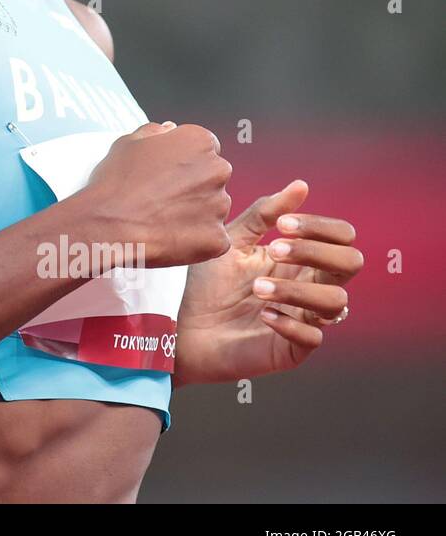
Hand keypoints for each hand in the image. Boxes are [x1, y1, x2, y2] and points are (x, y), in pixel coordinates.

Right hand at [85, 121, 232, 267]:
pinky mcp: (217, 237)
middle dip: (194, 187)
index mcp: (199, 142)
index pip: (205, 149)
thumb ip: (154, 132)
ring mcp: (220, 205)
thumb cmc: (115, 184)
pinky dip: (196, 240)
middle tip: (163, 198)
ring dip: (195, 213)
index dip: (184, 162)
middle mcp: (217, 170)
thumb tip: (168, 129)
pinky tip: (169, 237)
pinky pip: (213, 238)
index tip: (168, 174)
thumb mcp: (127, 144)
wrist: (108, 227)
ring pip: (214, 208)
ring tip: (162, 219)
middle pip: (213, 177)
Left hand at [173, 179, 363, 384]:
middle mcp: (311, 288)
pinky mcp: (294, 349)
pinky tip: (263, 314)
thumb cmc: (209, 284)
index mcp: (302, 261)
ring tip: (257, 287)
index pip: (342, 237)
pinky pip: (314, 337)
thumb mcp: (233, 241)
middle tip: (273, 250)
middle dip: (316, 252)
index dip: (321, 227)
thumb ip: (264, 214)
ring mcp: (306, 318)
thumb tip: (301, 185)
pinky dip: (290, 322)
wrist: (184, 326)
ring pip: (336, 302)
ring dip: (297, 289)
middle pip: (351, 264)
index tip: (282, 225)